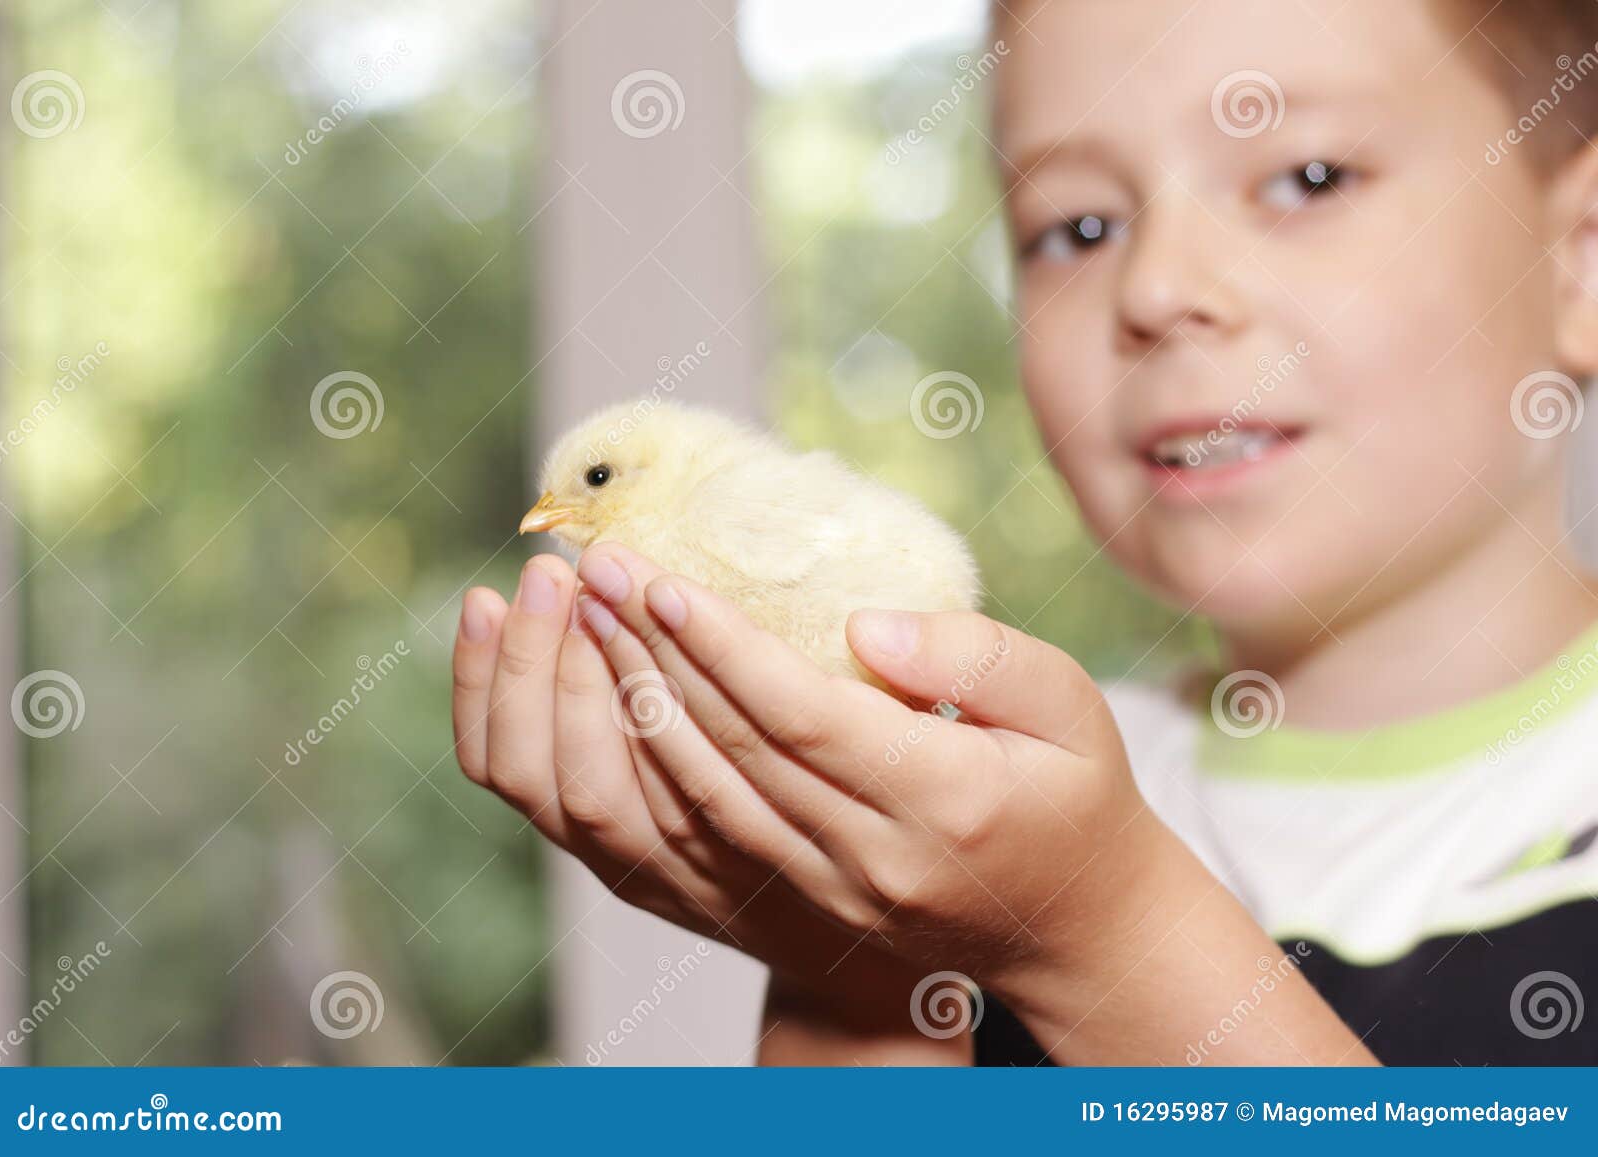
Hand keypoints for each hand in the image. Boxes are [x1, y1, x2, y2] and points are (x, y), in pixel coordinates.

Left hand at [571, 543, 1176, 1009]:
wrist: (1074, 930)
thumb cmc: (1076, 796)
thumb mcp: (1069, 705)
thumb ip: (977, 657)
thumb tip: (866, 628)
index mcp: (945, 799)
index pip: (804, 716)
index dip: (723, 648)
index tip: (661, 581)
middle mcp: (874, 858)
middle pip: (736, 753)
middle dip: (654, 657)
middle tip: (601, 575)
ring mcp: (833, 893)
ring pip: (705, 800)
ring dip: (637, 710)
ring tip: (591, 625)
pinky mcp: (806, 906)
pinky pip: (708, 835)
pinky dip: (654, 769)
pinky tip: (622, 703)